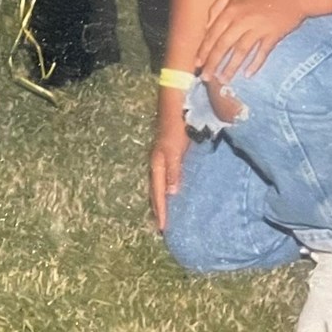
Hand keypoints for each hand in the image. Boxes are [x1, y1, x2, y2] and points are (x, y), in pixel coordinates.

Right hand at [149, 97, 191, 231]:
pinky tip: (174, 193)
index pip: (158, 192)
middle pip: (156, 191)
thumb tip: (171, 193)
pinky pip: (166, 177)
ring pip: (160, 184)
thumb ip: (173, 170)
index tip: (162, 228)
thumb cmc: (175, 126)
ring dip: (162, 200)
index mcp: (157, 163)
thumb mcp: (174, 149)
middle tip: (161, 228)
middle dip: (158, 208)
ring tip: (165, 216)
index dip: (160, 209)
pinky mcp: (169, 153)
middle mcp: (157, 163)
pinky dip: (167, 189)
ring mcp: (162, 158)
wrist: (175, 104)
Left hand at [196, 0, 304, 81]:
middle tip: (205, 77)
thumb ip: (218, 5)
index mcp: (231, 9)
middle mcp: (242, 19)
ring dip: (231, 67)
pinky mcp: (273, 35)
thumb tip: (206, 26)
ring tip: (223, 80)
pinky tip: (247, 75)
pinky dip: (255, 64)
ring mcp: (258, 28)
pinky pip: (262, 53)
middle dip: (213, 63)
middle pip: (223, 45)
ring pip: (240, 51)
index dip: (204, 50)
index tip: (197, 64)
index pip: (213, 33)